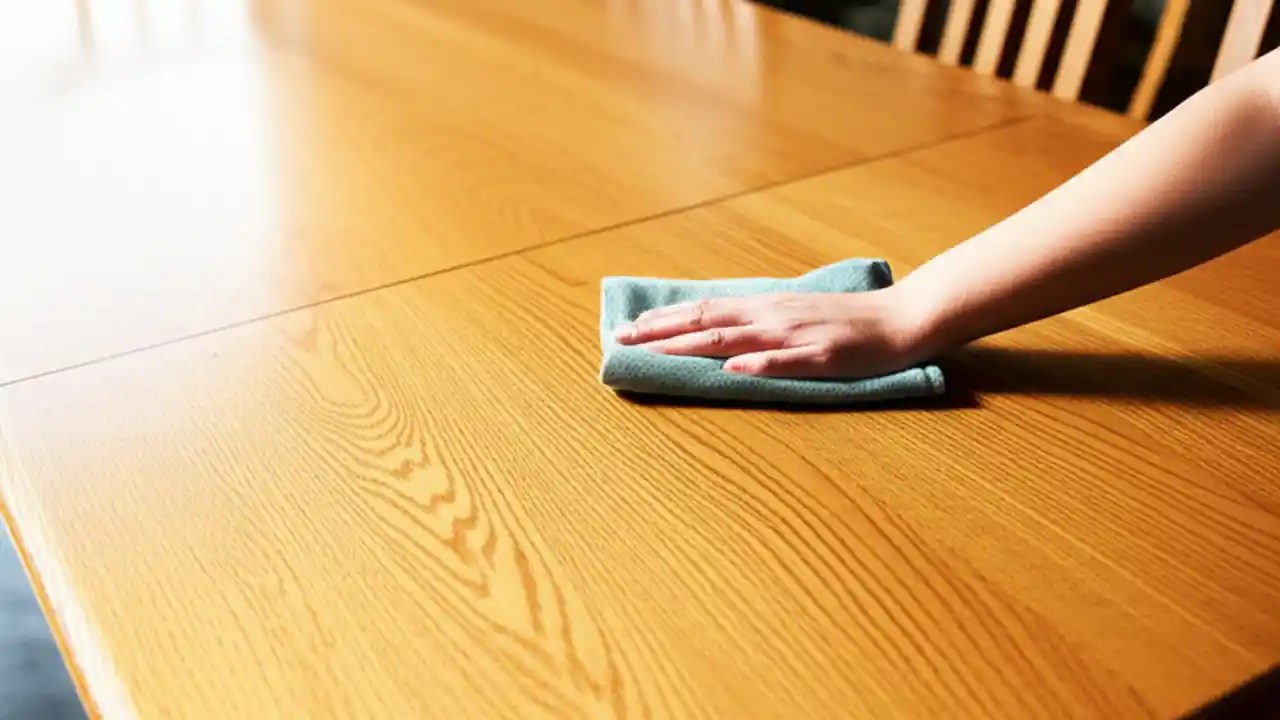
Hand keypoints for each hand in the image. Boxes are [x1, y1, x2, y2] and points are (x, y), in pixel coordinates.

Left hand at [613, 288, 931, 378]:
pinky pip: (786, 362)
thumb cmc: (845, 321)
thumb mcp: (794, 314)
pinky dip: (757, 364)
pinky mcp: (823, 357)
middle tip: (621, 340)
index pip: (704, 309)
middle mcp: (773, 315)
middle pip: (707, 320)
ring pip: (735, 338)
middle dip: (661, 331)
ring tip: (656, 351)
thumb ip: (757, 322)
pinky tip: (732, 371)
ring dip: (692, 345)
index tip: (629, 328)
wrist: (900, 318)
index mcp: (765, 306)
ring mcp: (796, 335)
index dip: (665, 319)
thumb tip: (715, 331)